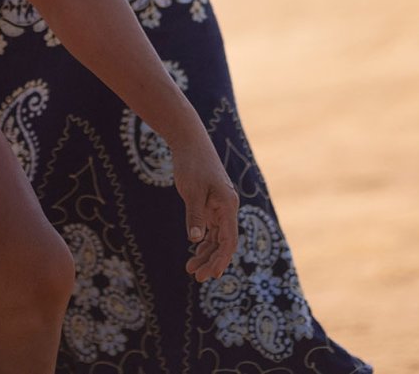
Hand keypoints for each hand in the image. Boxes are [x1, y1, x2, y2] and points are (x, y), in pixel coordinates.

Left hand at [171, 130, 239, 281]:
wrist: (190, 142)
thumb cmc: (191, 164)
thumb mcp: (191, 191)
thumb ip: (195, 215)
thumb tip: (195, 241)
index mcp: (227, 206)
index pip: (228, 240)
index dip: (221, 259)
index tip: (211, 274)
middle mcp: (227, 208)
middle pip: (224, 242)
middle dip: (212, 261)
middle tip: (196, 277)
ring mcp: (220, 207)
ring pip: (217, 237)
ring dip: (206, 253)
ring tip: (190, 268)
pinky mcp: (211, 203)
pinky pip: (211, 228)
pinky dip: (204, 241)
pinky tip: (196, 251)